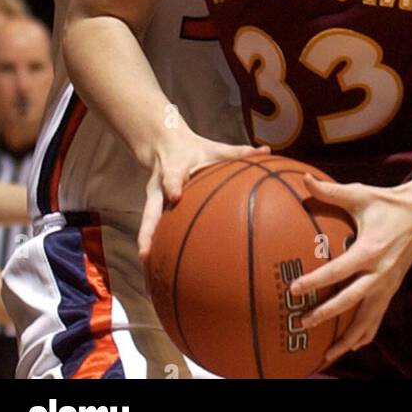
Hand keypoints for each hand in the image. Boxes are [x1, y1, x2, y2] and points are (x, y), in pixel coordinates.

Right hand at [138, 126, 269, 259]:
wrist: (164, 145)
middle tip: (145, 250)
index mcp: (174, 169)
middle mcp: (159, 186)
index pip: (172, 176)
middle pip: (151, 209)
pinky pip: (152, 227)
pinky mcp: (154, 208)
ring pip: (148, 222)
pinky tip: (155, 266)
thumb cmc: (196, 151)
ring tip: (145, 262)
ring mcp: (154, 199)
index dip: (173, 185)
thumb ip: (238, 153)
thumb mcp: (215, 149)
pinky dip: (152, 244)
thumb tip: (266, 151)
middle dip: (148, 229)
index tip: (175, 195)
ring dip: (146, 241)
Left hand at [288, 173, 411, 364]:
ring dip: (348, 338)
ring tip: (328, 354)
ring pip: (367, 319)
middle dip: (326, 314)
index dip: (315, 281)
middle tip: (302, 323)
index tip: (294, 290)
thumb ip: (331, 190)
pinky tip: (352, 346)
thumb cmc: (387, 202)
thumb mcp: (360, 193)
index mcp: (370, 249)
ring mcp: (388, 284)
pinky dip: (365, 334)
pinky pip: (378, 318)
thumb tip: (304, 179)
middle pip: (351, 301)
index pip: (338, 271)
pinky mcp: (392, 289)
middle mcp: (380, 272)